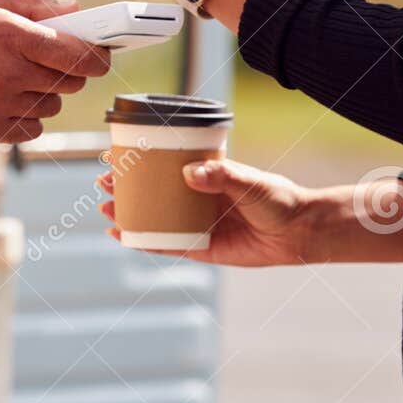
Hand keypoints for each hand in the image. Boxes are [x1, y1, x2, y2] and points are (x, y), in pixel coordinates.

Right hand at [0, 0, 110, 143]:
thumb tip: (73, 8)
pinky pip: (31, 129)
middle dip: (70, 70)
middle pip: (71, 81)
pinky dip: (26, 117)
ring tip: (14, 77)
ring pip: (52, 105)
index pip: (80, 53)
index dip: (98, 55)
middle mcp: (11, 73)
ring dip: (45, 93)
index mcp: (12, 35)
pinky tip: (3, 99)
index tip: (100, 52)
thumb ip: (29, 4)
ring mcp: (0, 106)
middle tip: (51, 59)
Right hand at [99, 157, 315, 265]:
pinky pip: (167, 245)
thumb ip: (221, 176)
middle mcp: (196, 198)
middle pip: (152, 192)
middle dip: (125, 187)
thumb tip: (190, 173)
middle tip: (103, 183)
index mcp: (204, 175)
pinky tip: (124, 236)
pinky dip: (144, 241)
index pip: (164, 164)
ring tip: (106, 208)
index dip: (138, 160)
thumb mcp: (248, 181)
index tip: (115, 154)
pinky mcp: (201, 248)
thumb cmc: (277, 199)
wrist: (299, 232)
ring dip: (128, 214)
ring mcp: (196, 223)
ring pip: (154, 218)